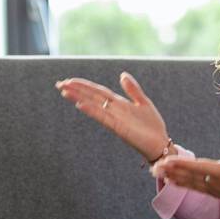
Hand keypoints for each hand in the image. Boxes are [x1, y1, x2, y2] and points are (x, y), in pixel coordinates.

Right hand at [56, 72, 170, 161]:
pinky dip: (92, 111)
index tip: (69, 80)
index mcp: (119, 103)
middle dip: (76, 90)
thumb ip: (132, 89)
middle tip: (59, 84)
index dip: (84, 85)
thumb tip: (122, 74)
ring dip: (79, 98)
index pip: (98, 91)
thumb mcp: (143, 103)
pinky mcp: (119, 128)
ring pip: (93, 105)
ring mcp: (115, 119)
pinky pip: (103, 118)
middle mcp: (113, 110)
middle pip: (92, 97)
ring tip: (64, 91)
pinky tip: (81, 105)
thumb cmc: (152, 126)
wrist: (160, 144)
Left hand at [154, 139, 219, 215]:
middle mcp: (216, 183)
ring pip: (189, 183)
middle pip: (189, 176)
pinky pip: (195, 188)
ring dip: (173, 178)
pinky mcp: (216, 193)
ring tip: (157, 173)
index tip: (167, 161)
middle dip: (171, 171)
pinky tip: (172, 183)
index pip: (198, 167)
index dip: (182, 164)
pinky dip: (182, 185)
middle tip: (153, 167)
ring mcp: (215, 189)